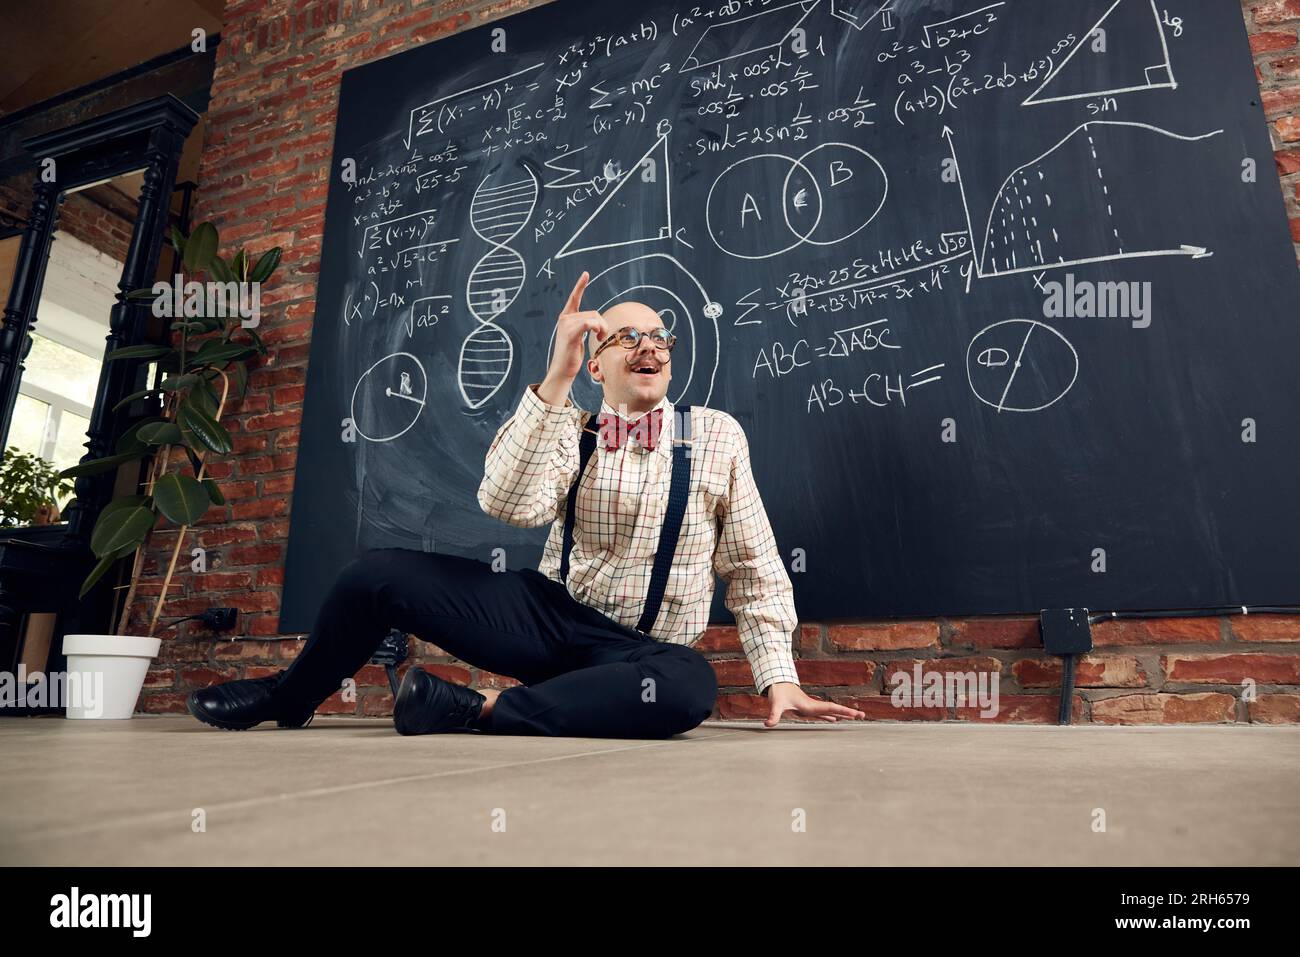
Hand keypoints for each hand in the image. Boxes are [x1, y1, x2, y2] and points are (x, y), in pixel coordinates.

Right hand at [541, 272, 606, 396]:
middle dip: (602, 324)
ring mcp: (566, 325)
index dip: (580, 285)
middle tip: (601, 336)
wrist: (563, 369)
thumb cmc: (571, 355)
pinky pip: (589, 323)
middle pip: (593, 312)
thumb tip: (596, 321)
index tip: (586, 274)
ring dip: (602, 328)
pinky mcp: (571, 333)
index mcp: (566, 318)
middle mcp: (565, 318)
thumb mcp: (578, 337)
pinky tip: (597, 335)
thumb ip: (584, 325)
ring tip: (599, 338)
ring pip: (594, 318)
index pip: (574, 298)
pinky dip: (597, 328)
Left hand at [764, 682, 865, 727]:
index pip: (830, 708)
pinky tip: (834, 720)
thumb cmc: (777, 693)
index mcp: (810, 706)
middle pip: (835, 709)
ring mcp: (811, 707)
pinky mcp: (806, 709)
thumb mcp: (775, 704)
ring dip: (842, 714)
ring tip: (855, 717)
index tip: (855, 714)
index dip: (843, 711)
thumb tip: (768, 724)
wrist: (776, 683)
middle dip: (849, 713)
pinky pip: (822, 714)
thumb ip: (773, 715)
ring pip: (830, 711)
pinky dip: (830, 716)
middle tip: (863, 715)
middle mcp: (814, 706)